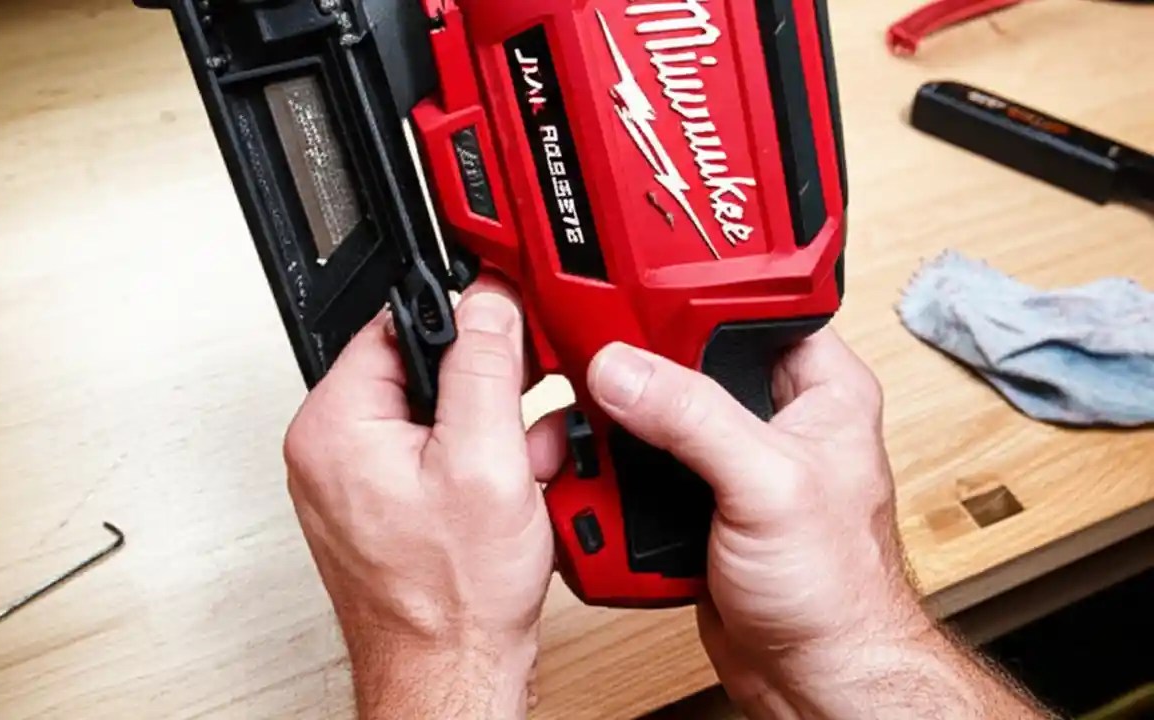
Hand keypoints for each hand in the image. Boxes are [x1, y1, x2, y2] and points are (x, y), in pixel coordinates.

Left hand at [284, 278, 564, 718]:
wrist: (451, 676)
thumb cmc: (450, 599)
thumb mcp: (485, 461)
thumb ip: (486, 367)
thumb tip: (487, 302)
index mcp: (335, 425)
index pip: (395, 325)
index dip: (462, 319)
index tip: (507, 322)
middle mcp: (332, 451)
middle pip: (417, 369)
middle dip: (486, 382)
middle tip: (528, 398)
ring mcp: (357, 482)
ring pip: (436, 414)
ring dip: (493, 424)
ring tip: (529, 456)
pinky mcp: (385, 507)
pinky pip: (436, 455)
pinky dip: (481, 459)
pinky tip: (519, 481)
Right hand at [586, 330, 1046, 717]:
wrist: (812, 678)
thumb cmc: (838, 593)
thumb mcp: (768, 487)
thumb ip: (693, 420)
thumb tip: (623, 371)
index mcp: (818, 387)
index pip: (746, 305)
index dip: (687, 291)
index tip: (626, 285)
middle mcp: (772, 413)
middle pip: (683, 353)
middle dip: (630, 358)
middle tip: (582, 352)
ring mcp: (727, 455)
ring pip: (653, 406)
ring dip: (610, 417)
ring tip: (574, 414)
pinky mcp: (693, 497)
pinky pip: (638, 461)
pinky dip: (607, 464)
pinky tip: (588, 463)